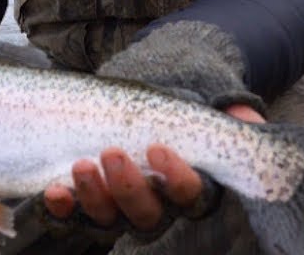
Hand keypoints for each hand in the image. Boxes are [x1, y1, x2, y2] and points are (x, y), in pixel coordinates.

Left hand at [42, 104, 264, 231]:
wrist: (155, 86)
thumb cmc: (186, 100)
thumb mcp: (213, 101)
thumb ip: (234, 112)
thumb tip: (249, 119)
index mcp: (191, 185)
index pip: (190, 196)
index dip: (176, 179)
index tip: (158, 149)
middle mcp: (157, 204)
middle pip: (146, 215)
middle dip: (127, 188)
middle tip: (112, 153)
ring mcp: (120, 204)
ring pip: (109, 218)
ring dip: (94, 196)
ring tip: (82, 165)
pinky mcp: (89, 195)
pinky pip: (74, 215)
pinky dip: (63, 208)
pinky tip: (54, 190)